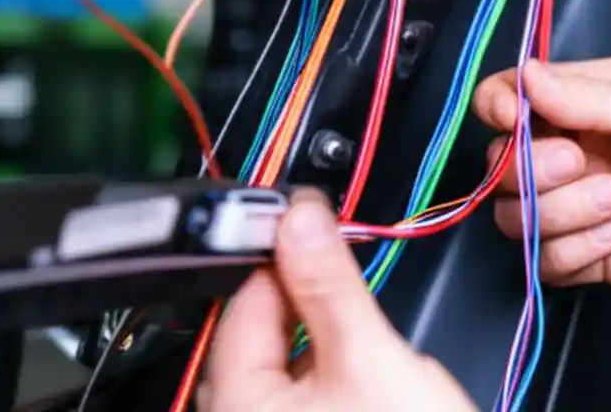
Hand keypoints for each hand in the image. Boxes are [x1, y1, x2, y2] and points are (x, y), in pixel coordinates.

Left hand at [203, 190, 474, 411]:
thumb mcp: (371, 360)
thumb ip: (330, 283)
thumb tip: (300, 217)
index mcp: (232, 404)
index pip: (242, 299)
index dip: (283, 251)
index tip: (314, 219)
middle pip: (262, 333)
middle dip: (311, 302)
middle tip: (352, 275)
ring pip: (288, 369)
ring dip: (328, 343)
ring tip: (376, 352)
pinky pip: (306, 402)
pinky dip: (336, 381)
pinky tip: (378, 392)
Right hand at [473, 56, 610, 294]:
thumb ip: (590, 95)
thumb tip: (527, 75)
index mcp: (594, 100)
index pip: (512, 96)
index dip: (501, 108)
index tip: (515, 119)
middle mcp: (583, 150)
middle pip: (502, 162)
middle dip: (531, 168)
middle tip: (581, 164)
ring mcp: (586, 204)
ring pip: (518, 215)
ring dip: (559, 213)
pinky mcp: (599, 254)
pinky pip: (547, 261)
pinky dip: (573, 252)